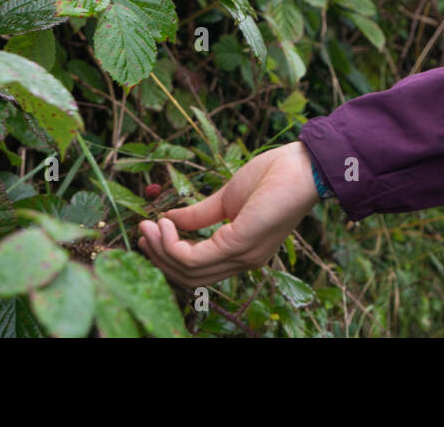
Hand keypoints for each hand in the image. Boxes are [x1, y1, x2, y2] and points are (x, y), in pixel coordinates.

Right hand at [137, 141, 319, 286]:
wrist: (302, 165)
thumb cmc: (273, 176)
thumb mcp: (226, 199)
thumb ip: (198, 215)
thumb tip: (167, 220)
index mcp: (242, 252)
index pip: (199, 270)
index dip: (169, 256)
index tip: (148, 233)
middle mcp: (244, 261)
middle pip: (190, 278)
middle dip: (160, 257)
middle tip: (141, 233)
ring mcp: (244, 256)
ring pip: (190, 271)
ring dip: (162, 251)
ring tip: (148, 228)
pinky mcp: (241, 244)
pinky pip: (197, 257)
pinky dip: (174, 244)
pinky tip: (166, 224)